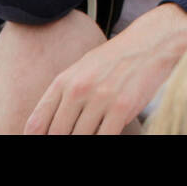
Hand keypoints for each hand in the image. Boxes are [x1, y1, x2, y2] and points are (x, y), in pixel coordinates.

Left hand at [24, 3, 186, 134]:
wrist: (151, 43)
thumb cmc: (115, 59)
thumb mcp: (82, 70)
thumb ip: (63, 95)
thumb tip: (45, 127)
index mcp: (64, 81)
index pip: (36, 123)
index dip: (35, 139)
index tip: (41, 142)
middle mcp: (79, 90)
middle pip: (57, 134)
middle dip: (61, 140)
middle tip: (71, 135)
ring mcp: (100, 99)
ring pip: (80, 138)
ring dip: (84, 138)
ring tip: (91, 131)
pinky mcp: (122, 108)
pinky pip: (104, 137)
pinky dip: (102, 138)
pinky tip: (106, 132)